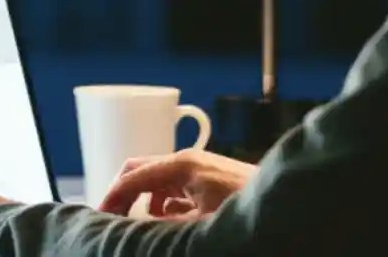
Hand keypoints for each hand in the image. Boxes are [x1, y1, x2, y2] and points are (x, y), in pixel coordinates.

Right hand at [99, 149, 256, 220]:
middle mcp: (186, 160)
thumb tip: (139, 228)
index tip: (100, 215)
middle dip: (122, 192)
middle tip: (111, 215)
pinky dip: (161, 200)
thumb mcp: (200, 224)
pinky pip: (173, 185)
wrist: (287, 205)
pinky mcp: (208, 176)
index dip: (112, 196)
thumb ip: (164, 225)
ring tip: (134, 222)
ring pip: (156, 178)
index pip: (133, 177)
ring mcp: (198, 166)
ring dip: (141, 197)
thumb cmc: (246, 209)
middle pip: (140, 169)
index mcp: (181, 166)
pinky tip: (165, 220)